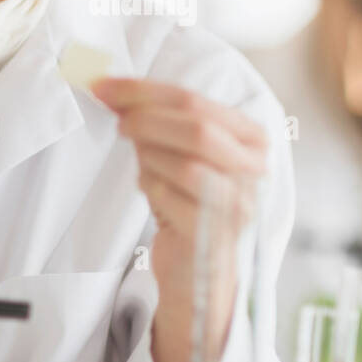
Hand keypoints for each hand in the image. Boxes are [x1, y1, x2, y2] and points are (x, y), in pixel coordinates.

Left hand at [89, 77, 267, 357]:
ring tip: (144, 164)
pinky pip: (170, 196)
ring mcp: (240, 203)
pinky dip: (151, 187)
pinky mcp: (216, 233)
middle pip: (197, 126)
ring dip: (150, 156)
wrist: (199, 275)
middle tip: (115, 118)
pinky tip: (152, 192)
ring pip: (185, 160)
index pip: (198, 100)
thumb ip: (161, 125)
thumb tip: (114, 93)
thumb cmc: (189, 209)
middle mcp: (256, 169)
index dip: (145, 90)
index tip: (105, 85)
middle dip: (145, 116)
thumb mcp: (182, 158)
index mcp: (253, 139)